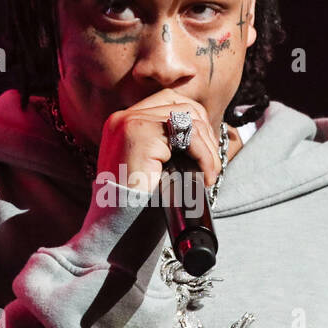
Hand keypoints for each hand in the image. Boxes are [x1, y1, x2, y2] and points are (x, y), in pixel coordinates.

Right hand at [97, 89, 221, 192]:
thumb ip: (166, 144)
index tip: (206, 149)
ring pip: (189, 120)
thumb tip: (205, 133)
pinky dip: (204, 156)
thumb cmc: (137, 202)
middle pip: (182, 105)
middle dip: (206, 134)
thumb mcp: (152, 166)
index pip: (170, 101)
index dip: (195, 120)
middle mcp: (123, 118)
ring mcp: (130, 123)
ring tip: (209, 175)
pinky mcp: (140, 135)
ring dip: (208, 149)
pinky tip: (205, 177)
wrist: (116, 226)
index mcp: (124, 122)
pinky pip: (188, 136)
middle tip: (212, 166)